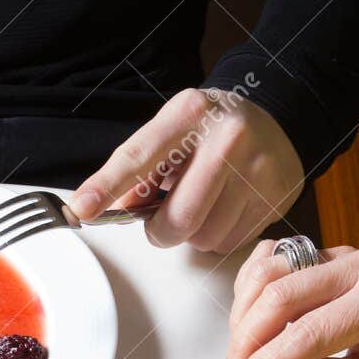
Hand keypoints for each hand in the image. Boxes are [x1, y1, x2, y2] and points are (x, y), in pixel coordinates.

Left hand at [68, 91, 302, 255]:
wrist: (277, 118)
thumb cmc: (211, 129)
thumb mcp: (172, 131)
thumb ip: (141, 169)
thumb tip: (116, 209)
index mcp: (189, 115)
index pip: (139, 158)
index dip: (107, 186)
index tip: (82, 208)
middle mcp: (227, 139)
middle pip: (179, 219)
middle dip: (162, 231)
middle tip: (164, 218)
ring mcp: (257, 169)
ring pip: (205, 238)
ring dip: (195, 233)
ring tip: (205, 202)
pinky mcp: (276, 196)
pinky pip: (230, 243)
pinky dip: (220, 235)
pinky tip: (227, 208)